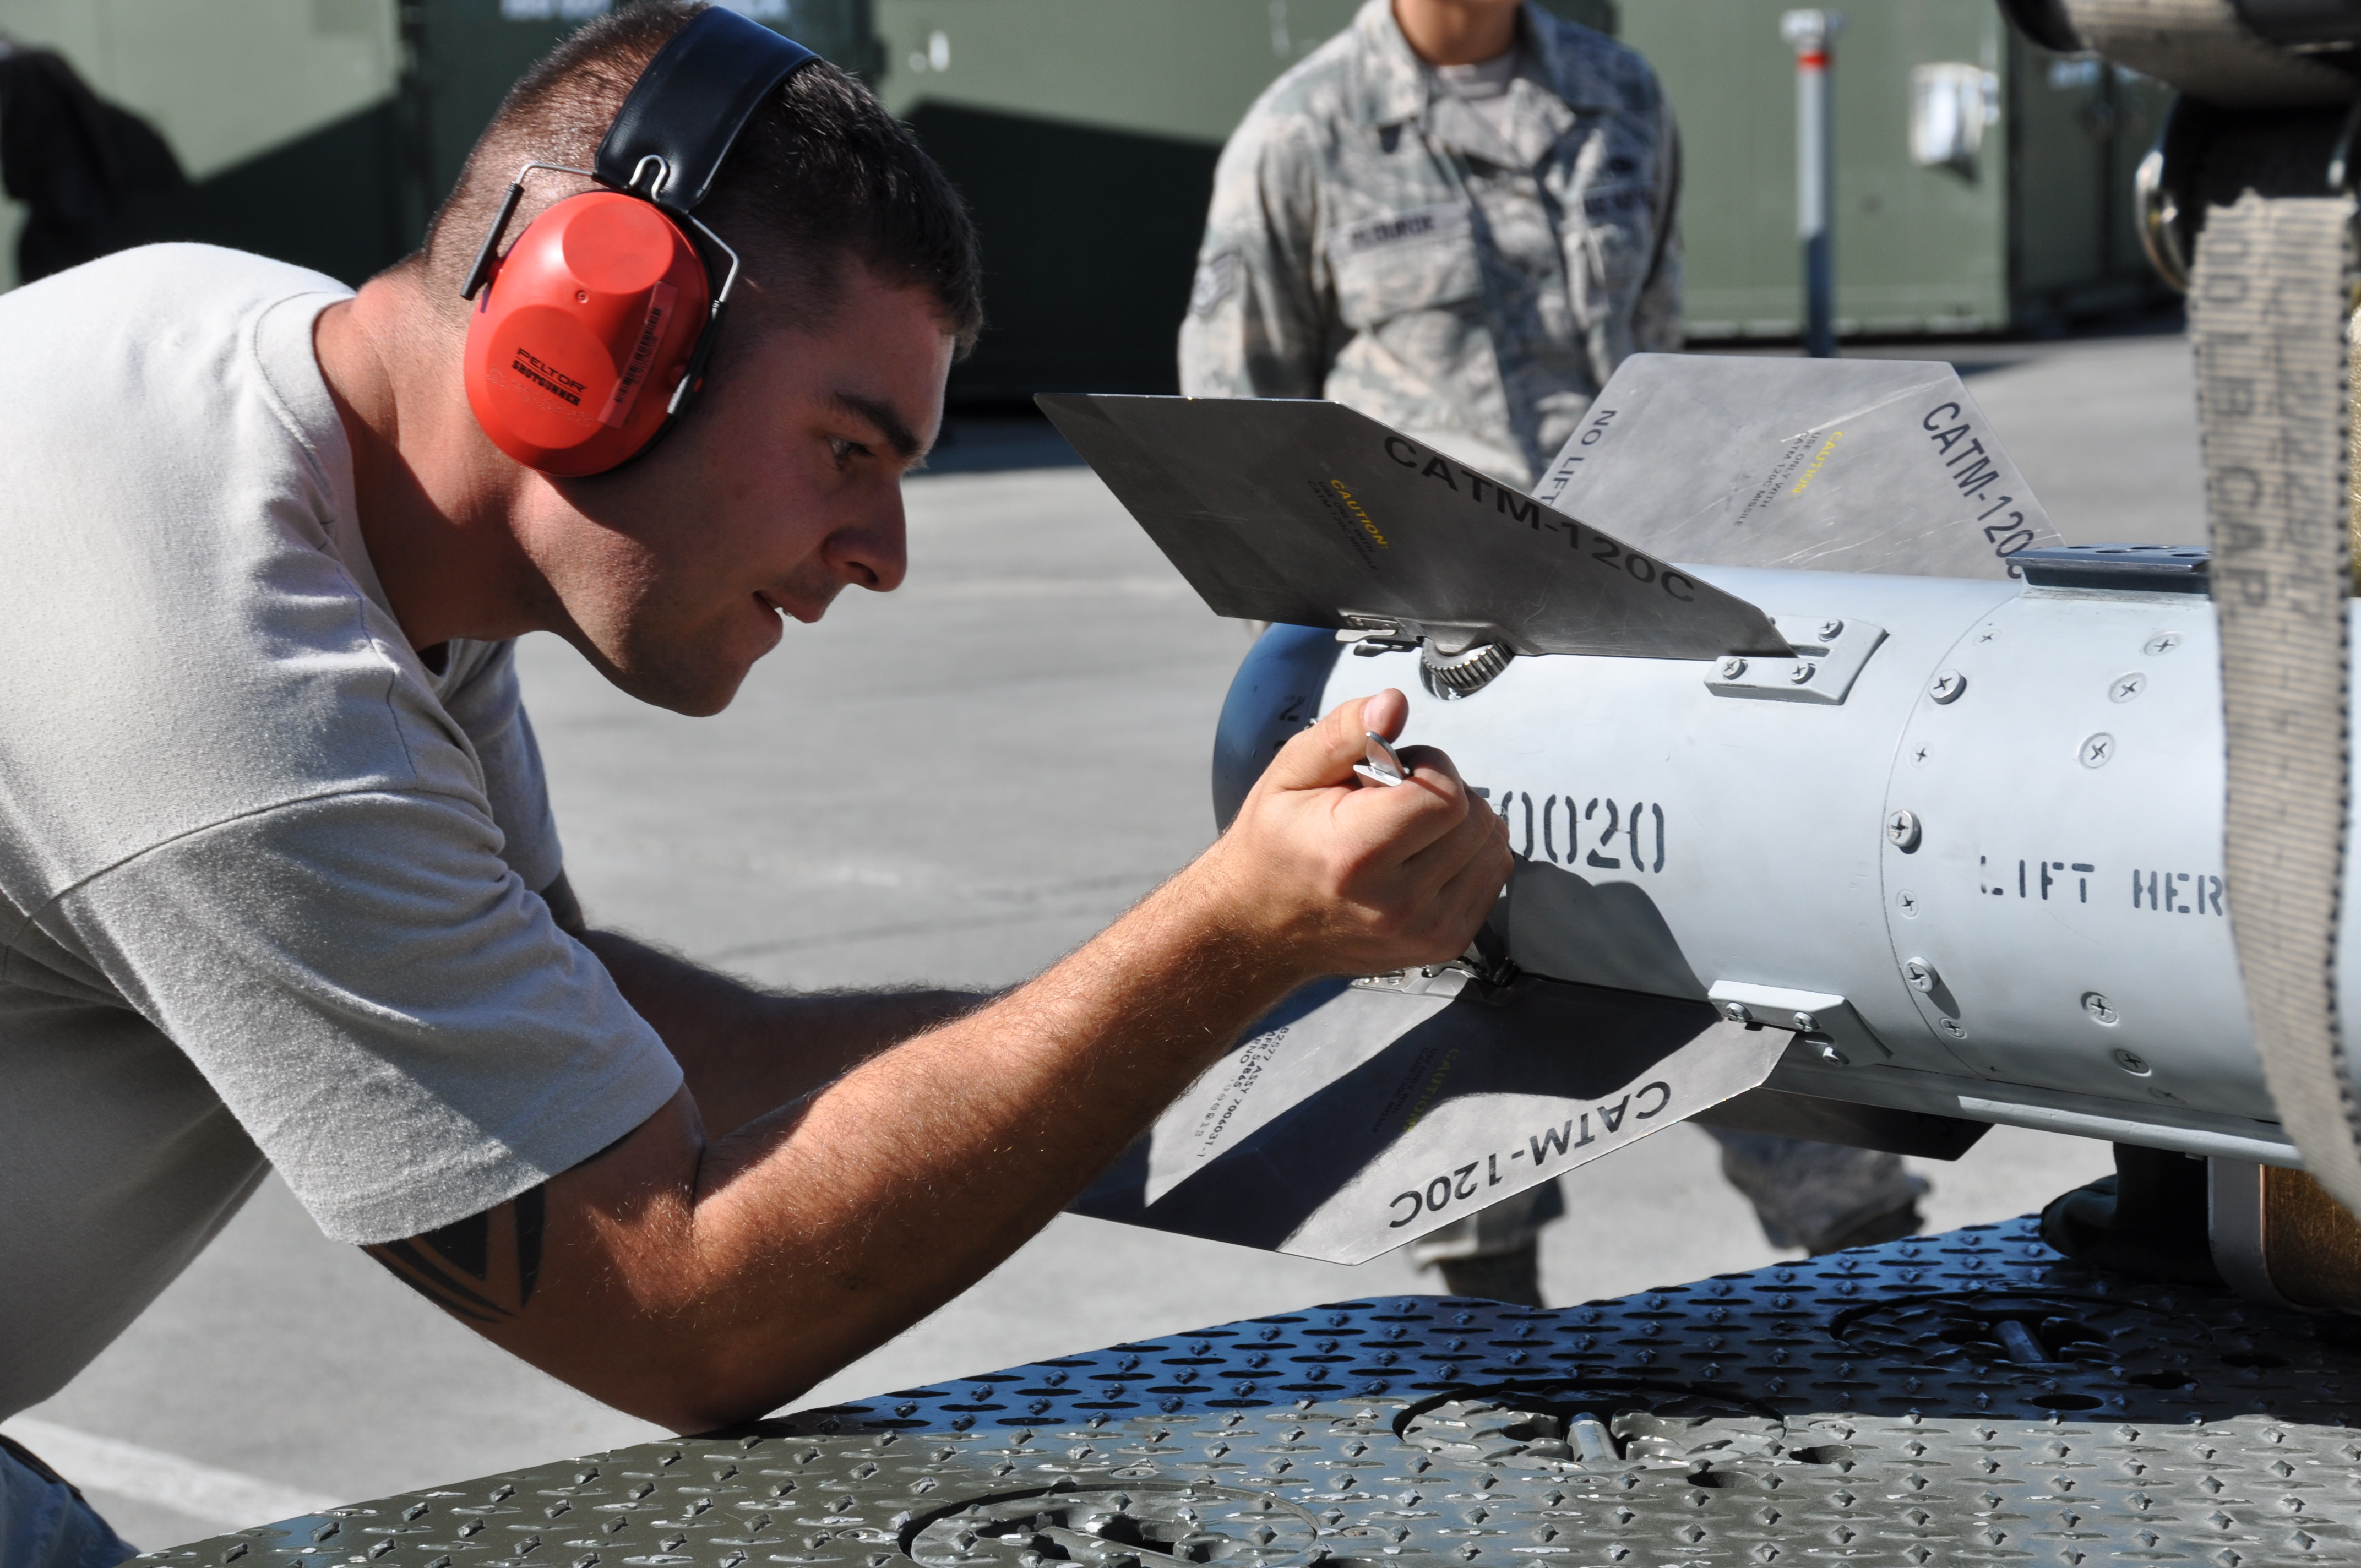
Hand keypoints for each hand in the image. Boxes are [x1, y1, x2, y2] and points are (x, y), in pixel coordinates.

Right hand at [1196, 689, 1510, 979]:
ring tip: (1409, 829)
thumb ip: (1345, 731)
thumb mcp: (1290, 773)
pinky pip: (1493, 877)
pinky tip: (1424, 856)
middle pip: (1477, 820)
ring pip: (1493, 848)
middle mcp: (1397, 903)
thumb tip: (1394, 703)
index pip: (1446, 797)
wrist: (1261, 928)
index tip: (1398, 771)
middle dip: (1447, 792)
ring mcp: (1426, 932)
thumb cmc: (1275, 846)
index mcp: (1355, 856)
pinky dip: (1468, 856)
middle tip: (1398, 800)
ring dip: (1461, 824)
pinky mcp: (1445, 943)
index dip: (1431, 767)